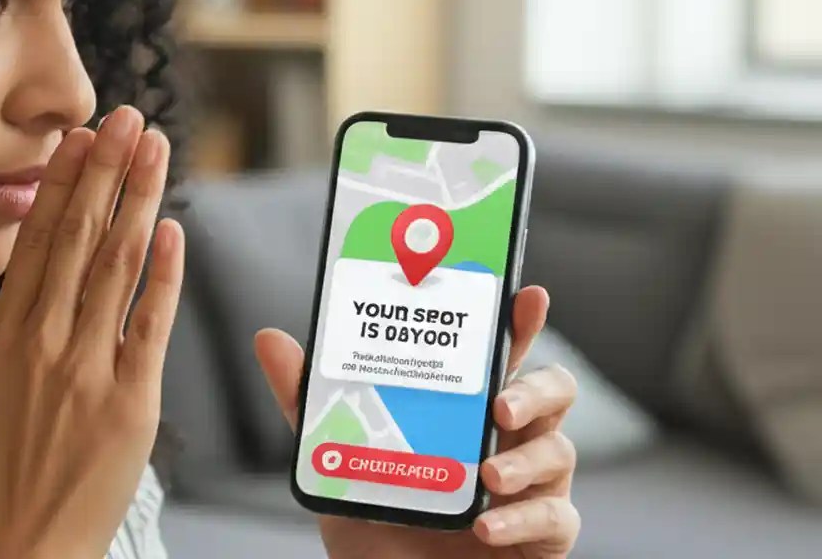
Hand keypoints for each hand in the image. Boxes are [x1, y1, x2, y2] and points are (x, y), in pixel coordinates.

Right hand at [0, 106, 182, 558]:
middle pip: (82, 237)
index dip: (61, 182)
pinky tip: (173, 227)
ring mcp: (91, 369)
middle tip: (128, 116)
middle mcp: (46, 342)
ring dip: (140, 199)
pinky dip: (164, 273)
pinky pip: (151, 323)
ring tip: (155, 147)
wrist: (21, 553)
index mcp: (1, 339)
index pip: (37, 240)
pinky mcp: (133, 400)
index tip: (78, 138)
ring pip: (119, 265)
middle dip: (107, 169)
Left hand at [256, 287, 580, 558]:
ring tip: (487, 475)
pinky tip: (485, 527)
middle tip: (500, 403)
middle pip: (553, 393)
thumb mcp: (337, 462)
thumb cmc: (378, 527)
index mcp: (467, 412)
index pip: (501, 357)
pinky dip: (521, 520)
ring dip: (525, 460)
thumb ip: (310, 405)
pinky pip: (556, 518)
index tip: (526, 295)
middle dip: (535, 387)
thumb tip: (269, 339)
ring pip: (560, 451)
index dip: (519, 323)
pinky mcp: (543, 537)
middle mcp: (506, 442)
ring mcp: (531, 488)